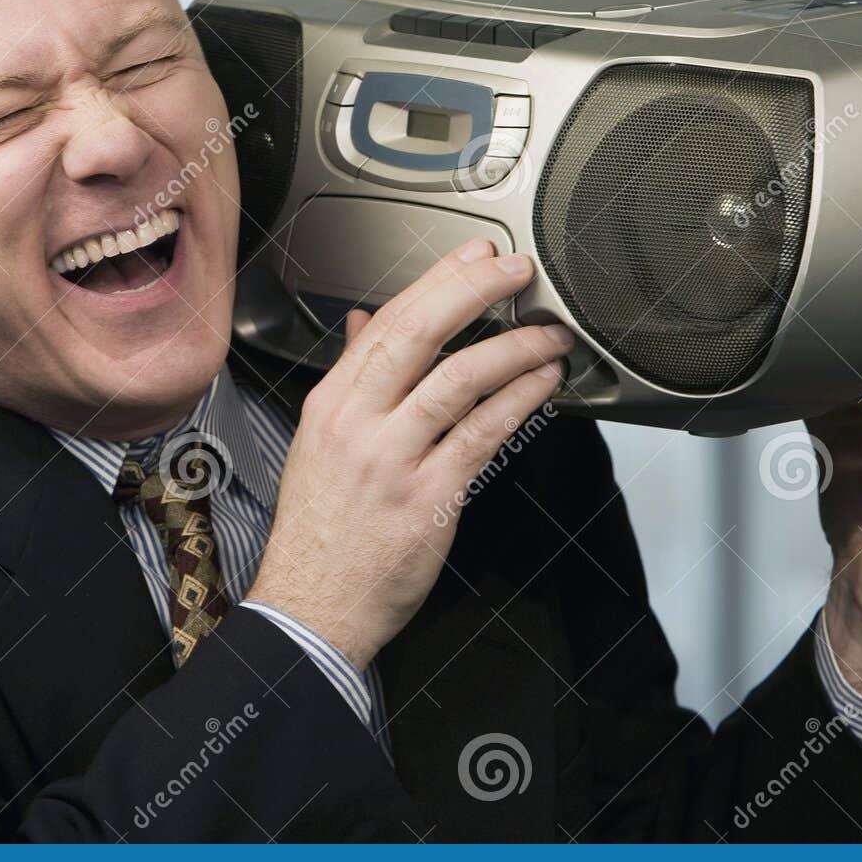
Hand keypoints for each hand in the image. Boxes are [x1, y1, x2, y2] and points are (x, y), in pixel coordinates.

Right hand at [245, 239, 571, 668]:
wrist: (313, 606)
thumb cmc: (321, 531)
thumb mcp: (321, 442)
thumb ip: (351, 378)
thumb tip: (362, 323)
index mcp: (332, 403)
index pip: (388, 320)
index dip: (438, 281)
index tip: (475, 256)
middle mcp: (358, 423)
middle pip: (419, 334)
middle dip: (474, 291)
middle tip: (516, 270)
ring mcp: (391, 459)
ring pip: (458, 380)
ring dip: (513, 348)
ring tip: (548, 334)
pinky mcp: (427, 498)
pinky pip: (480, 435)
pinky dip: (517, 402)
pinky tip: (542, 384)